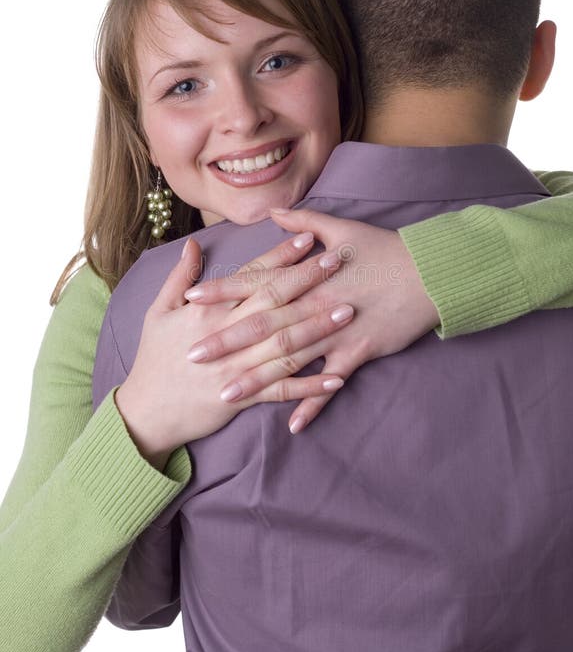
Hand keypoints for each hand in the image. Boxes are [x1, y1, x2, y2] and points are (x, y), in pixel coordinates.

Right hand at [115, 233, 353, 468]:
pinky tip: (337, 377)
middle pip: (274, 302)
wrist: (146, 413)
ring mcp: (237, 368)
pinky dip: (310, 386)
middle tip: (339, 261)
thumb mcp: (157, 313)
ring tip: (348, 311)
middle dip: (309, 280)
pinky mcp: (243, 398)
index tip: (308, 239)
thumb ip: (179, 277)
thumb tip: (194, 244)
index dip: (281, 256)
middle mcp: (225, 335)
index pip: (251, 277)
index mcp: (207, 311)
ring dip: (317, 327)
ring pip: (284, 343)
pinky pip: (282, 390)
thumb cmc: (153, 360)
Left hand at [184, 208, 439, 434]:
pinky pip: (330, 383)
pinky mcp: (358, 351)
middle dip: (226, 341)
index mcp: (307, 275)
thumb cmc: (384, 249)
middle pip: (263, 325)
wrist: (430, 272)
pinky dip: (312, 403)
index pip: (255, 282)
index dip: (222, 290)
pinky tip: (292, 425)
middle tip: (192, 356)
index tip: (191, 298)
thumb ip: (303, 222)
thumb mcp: (342, 228)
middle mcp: (314, 304)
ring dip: (257, 378)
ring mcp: (336, 331)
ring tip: (226, 395)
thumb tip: (273, 212)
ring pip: (289, 359)